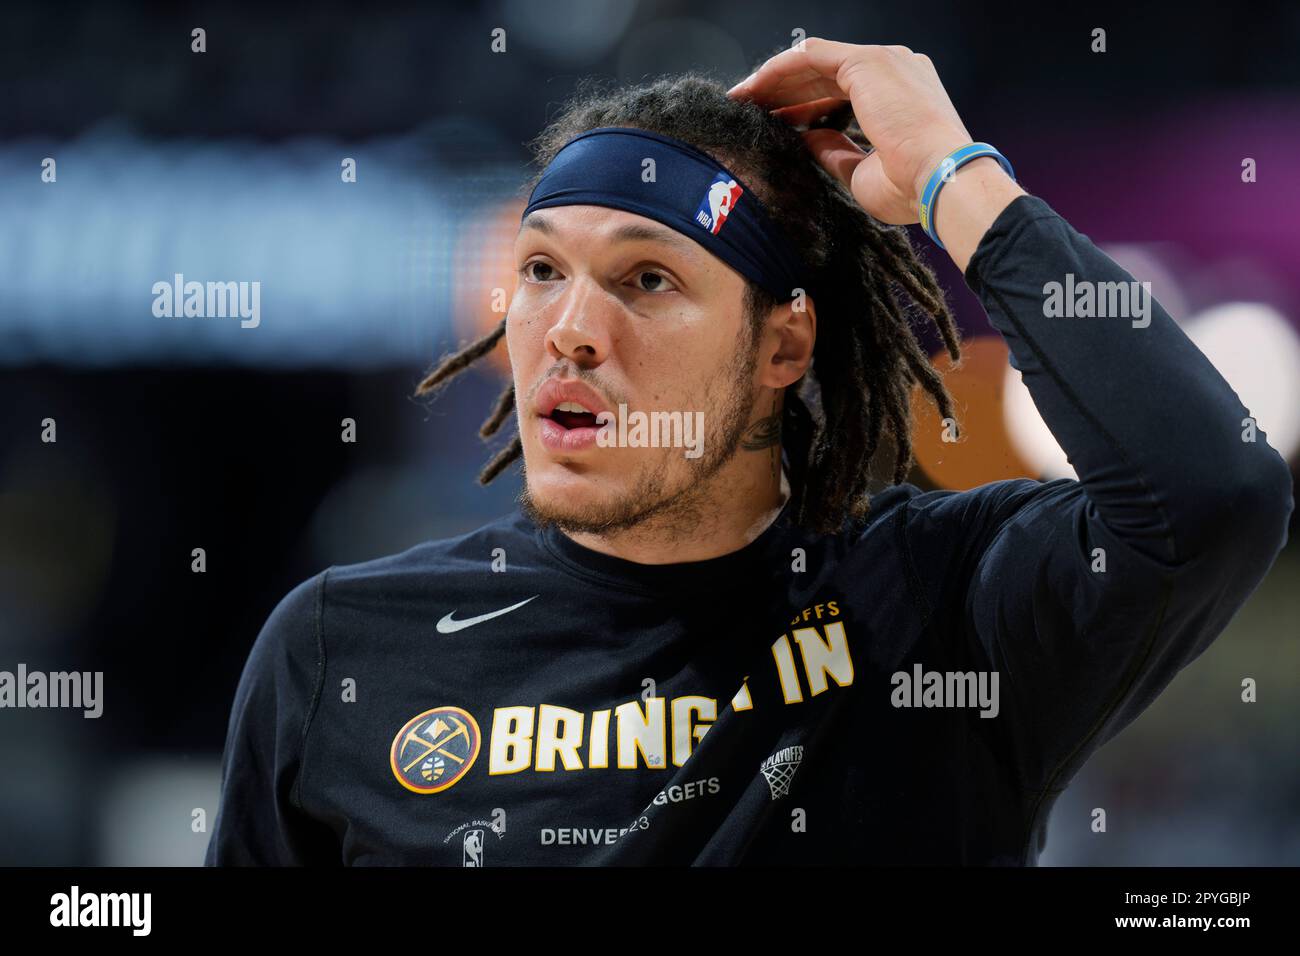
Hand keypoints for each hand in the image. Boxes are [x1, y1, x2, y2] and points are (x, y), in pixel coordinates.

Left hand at [727, 38, 976, 225]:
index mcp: (902, 93)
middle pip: (824, 74)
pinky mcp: (866, 62)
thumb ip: (834, 150)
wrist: (941, 180)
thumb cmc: (913, 188)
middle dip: (782, 92)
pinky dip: (778, 71)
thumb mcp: (862, 172)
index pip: (841, 92)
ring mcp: (883, 61)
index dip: (803, 107)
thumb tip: (805, 138)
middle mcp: (896, 69)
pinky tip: (753, 90)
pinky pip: (809, 57)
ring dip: (774, 81)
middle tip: (748, 110)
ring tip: (741, 101)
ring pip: (813, 62)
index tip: (774, 125)